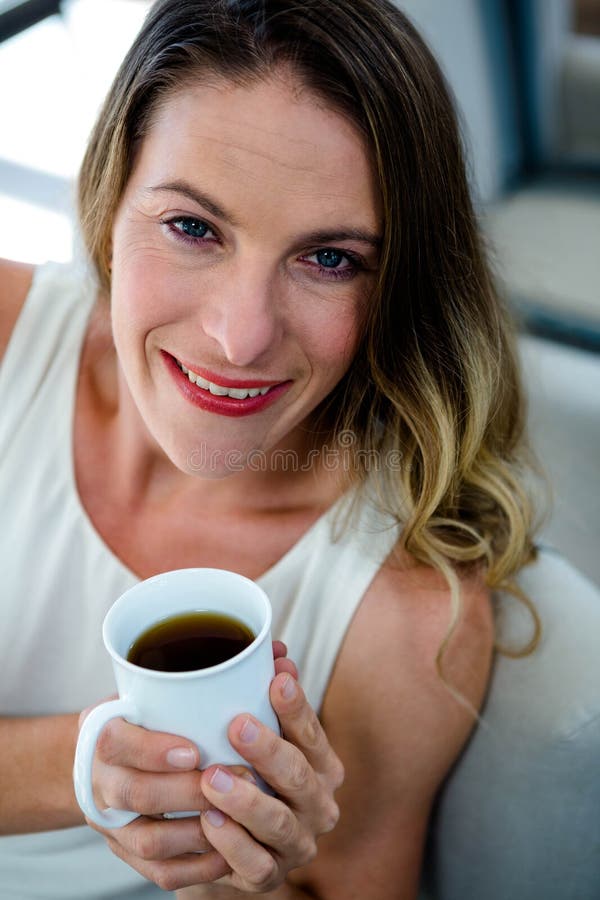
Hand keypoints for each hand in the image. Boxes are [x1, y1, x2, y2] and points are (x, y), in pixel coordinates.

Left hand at [197, 670, 344, 892]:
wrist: (238, 843)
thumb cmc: (252, 774)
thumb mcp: (264, 736)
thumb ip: (269, 697)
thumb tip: (274, 650)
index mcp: (322, 766)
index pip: (312, 732)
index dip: (295, 707)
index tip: (276, 680)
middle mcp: (318, 805)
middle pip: (297, 775)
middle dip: (268, 749)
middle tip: (236, 725)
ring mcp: (296, 844)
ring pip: (276, 822)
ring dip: (245, 800)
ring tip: (212, 778)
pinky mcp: (269, 876)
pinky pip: (253, 864)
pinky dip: (231, 844)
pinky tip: (208, 822)